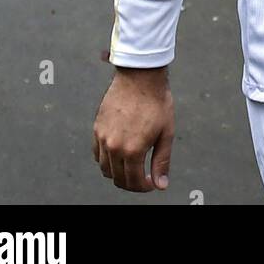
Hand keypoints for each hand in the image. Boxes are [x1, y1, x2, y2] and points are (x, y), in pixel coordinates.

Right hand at [93, 71, 173, 192]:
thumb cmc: (156, 102)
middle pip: (118, 179)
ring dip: (118, 172)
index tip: (151, 183)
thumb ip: (162, 162)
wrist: (140, 76)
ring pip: (105, 168)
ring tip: (132, 165)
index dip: (143, 187)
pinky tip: (119, 153)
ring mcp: (103, 137)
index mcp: (133, 150)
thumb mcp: (166, 133)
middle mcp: (114, 146)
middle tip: (143, 177)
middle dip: (131, 183)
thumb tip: (160, 185)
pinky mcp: (97, 128)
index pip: (133, 182)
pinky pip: (97, 153)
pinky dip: (106, 159)